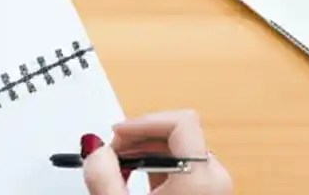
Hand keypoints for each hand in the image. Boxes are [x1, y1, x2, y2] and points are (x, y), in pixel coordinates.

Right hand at [83, 111, 232, 194]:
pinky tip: (136, 182)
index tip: (119, 132)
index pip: (182, 121)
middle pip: (177, 133)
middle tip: (111, 154)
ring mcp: (214, 185)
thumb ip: (104, 177)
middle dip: (139, 138)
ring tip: (118, 170)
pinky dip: (158, 167)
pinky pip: (183, 165)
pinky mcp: (209, 191)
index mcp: (202, 178)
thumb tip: (94, 148)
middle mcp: (215, 176)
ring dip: (146, 152)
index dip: (145, 121)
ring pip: (179, 148)